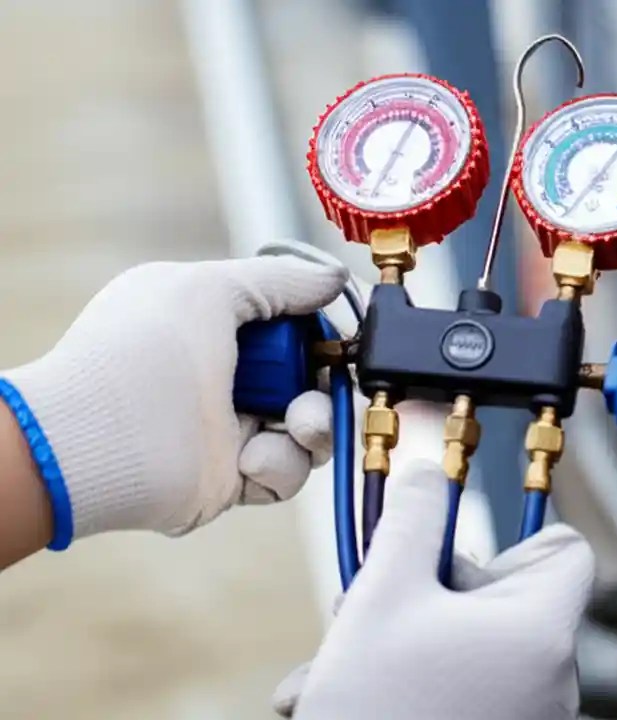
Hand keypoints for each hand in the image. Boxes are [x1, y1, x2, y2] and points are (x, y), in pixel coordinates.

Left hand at [0, 256, 346, 546]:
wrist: (93, 444)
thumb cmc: (141, 354)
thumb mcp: (212, 287)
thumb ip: (282, 280)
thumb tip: (333, 278)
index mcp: (209, 325)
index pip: (286, 324)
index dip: (317, 331)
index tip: (338, 336)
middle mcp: (219, 376)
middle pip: (308, 379)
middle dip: (325, 382)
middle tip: (318, 384)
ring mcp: (225, 430)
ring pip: (308, 430)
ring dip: (314, 425)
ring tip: (295, 425)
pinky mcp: (230, 480)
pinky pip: (286, 473)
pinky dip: (279, 465)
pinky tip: (249, 458)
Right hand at [273, 461, 594, 719]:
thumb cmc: (381, 711)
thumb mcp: (383, 596)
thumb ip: (414, 521)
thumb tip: (430, 475)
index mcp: (542, 628)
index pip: (564, 549)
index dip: (510, 539)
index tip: (452, 554)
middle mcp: (551, 677)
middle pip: (502, 598)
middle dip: (425, 595)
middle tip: (365, 607)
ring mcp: (529, 715)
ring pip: (468, 647)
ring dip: (404, 642)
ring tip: (338, 666)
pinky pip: (466, 689)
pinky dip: (415, 684)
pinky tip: (348, 697)